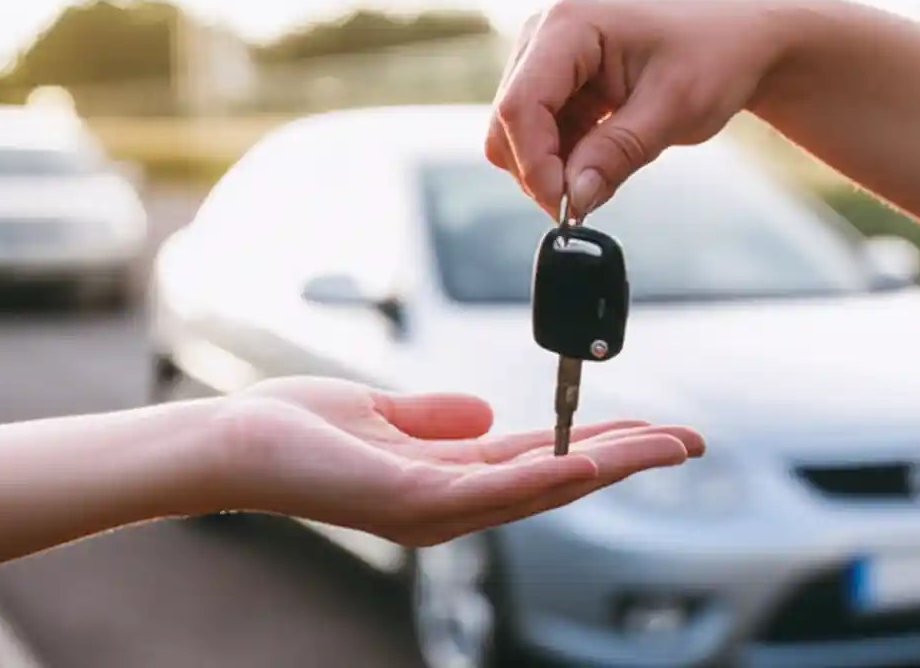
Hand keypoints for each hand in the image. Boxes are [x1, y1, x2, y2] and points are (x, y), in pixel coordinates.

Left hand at [211, 376, 703, 545]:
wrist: (228, 446)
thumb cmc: (293, 430)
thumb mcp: (379, 411)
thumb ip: (434, 415)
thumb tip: (486, 413)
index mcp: (447, 474)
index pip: (541, 458)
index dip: (601, 445)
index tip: (652, 430)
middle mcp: (450, 501)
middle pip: (557, 477)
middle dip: (626, 459)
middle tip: (691, 442)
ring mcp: (432, 507)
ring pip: (539, 487)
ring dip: (606, 467)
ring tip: (663, 448)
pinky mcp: (408, 500)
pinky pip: (490, 490)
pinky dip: (545, 478)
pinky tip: (588, 463)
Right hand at [486, 0, 798, 218]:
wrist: (743, 41)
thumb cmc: (716, 56)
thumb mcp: (672, 110)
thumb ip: (616, 155)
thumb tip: (573, 201)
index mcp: (569, 26)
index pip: (520, 105)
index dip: (534, 164)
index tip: (565, 206)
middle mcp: (546, 35)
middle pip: (509, 123)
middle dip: (540, 171)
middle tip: (585, 203)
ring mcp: (549, 59)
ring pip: (519, 135)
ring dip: (554, 169)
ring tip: (608, 176)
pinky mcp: (561, 84)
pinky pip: (542, 137)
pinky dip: (565, 162)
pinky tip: (604, 165)